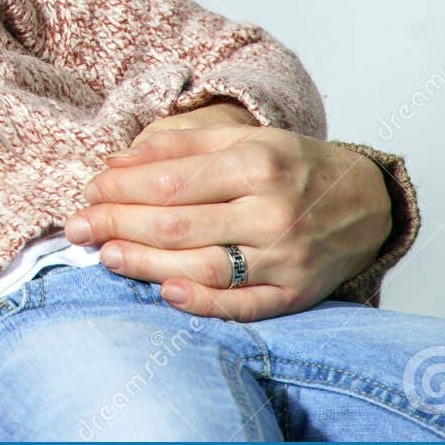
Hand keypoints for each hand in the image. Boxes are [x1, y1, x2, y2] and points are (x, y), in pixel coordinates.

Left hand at [69, 119, 391, 321]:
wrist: (367, 202)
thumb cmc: (293, 166)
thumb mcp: (244, 138)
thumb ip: (180, 145)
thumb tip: (117, 160)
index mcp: (258, 165)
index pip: (170, 182)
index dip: (120, 188)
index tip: (89, 190)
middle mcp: (273, 213)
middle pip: (177, 225)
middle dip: (117, 225)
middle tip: (77, 227)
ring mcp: (286, 259)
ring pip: (201, 267)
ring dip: (144, 264)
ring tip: (104, 255)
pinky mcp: (295, 294)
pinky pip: (242, 306)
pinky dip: (202, 303)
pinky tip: (164, 292)